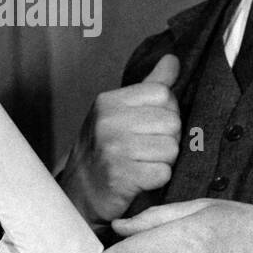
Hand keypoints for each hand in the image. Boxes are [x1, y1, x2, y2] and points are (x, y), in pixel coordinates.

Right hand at [58, 53, 181, 224]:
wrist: (80, 192)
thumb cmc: (105, 150)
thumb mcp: (120, 112)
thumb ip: (150, 85)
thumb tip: (172, 59)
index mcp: (109, 101)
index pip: (163, 94)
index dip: (166, 111)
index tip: (150, 126)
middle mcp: (108, 121)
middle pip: (172, 121)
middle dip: (168, 138)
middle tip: (147, 149)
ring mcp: (114, 149)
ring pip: (172, 148)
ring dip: (164, 160)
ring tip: (143, 163)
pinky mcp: (122, 176)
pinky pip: (164, 172)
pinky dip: (158, 179)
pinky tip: (141, 179)